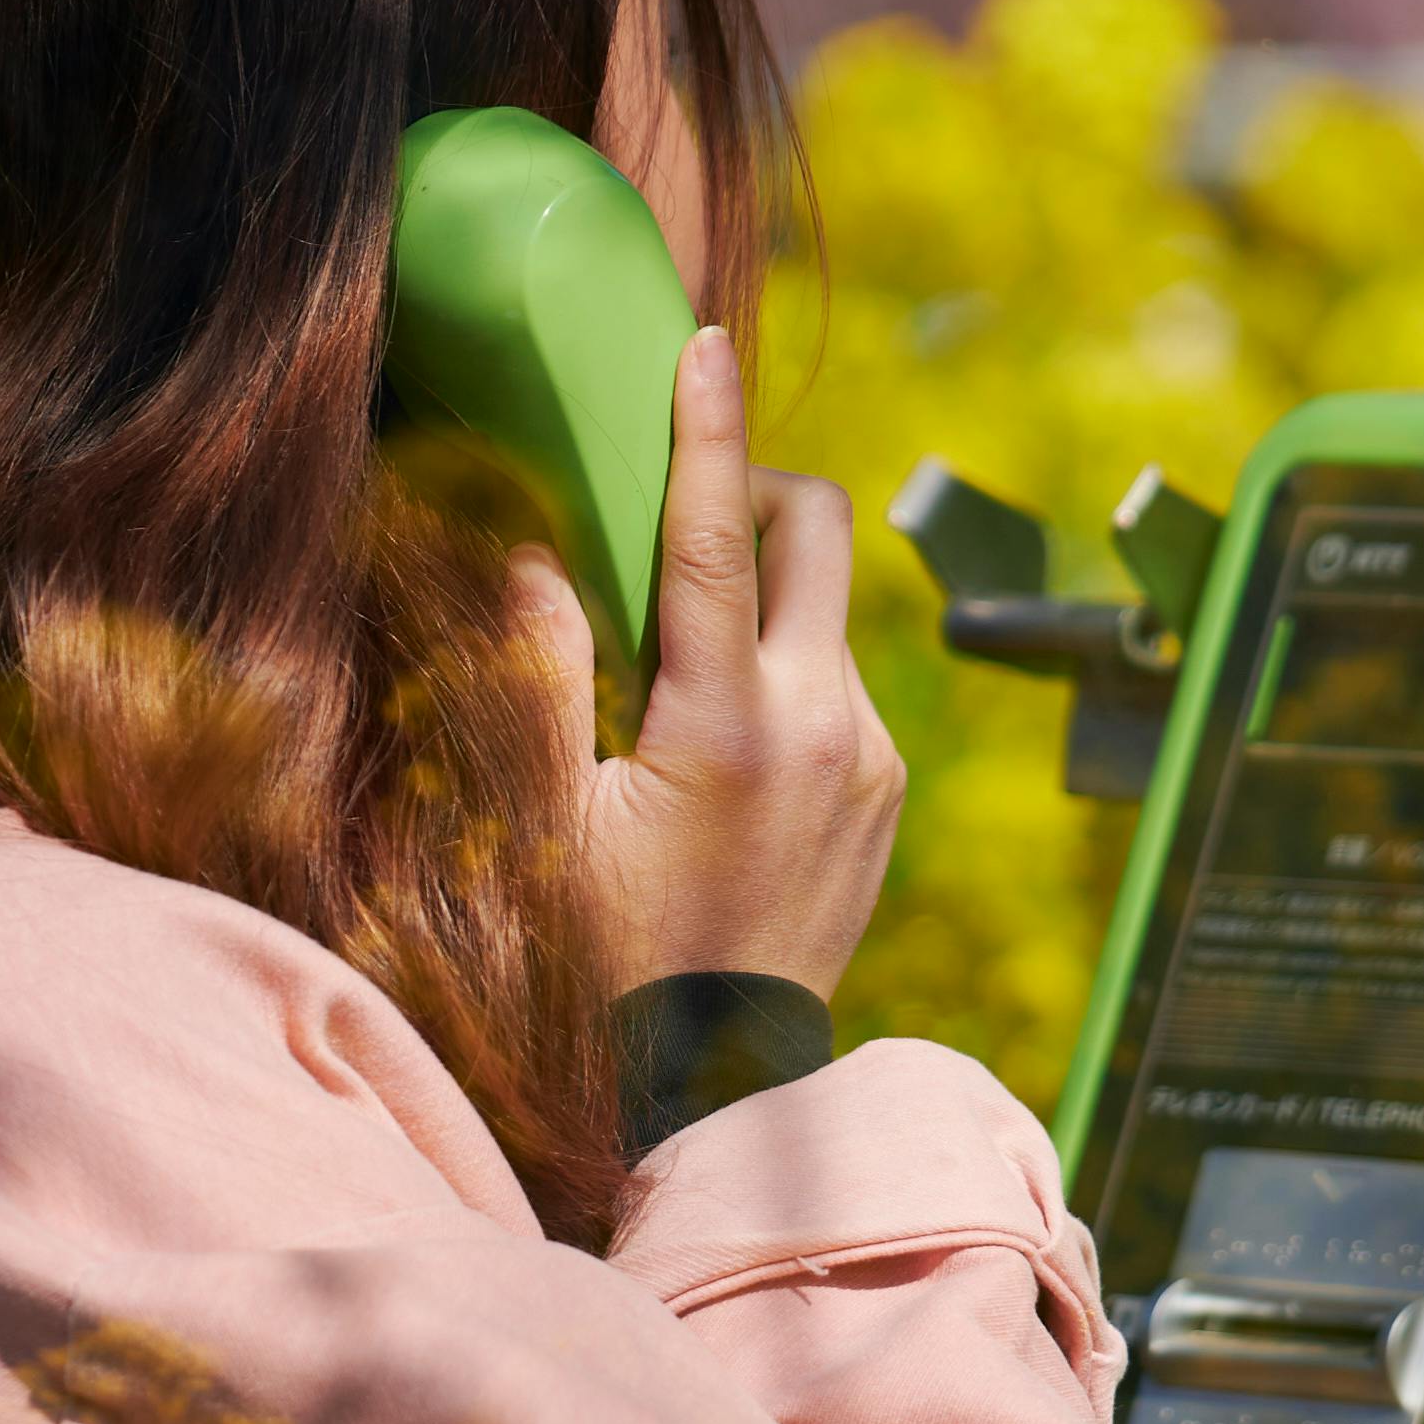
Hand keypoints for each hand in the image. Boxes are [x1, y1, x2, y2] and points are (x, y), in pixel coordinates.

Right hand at [526, 324, 903, 1000]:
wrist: (710, 1078)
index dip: (708, 428)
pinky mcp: (889, 789)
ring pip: (826, 609)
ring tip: (680, 678)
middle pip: (819, 528)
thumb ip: (538, 675)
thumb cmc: (603, 957)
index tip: (704, 345)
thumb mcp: (545, 820)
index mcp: (730, 725)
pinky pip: (840, 681)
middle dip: (757, 492)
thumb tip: (534, 555)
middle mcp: (827, 726)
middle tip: (682, 527)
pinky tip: (723, 748)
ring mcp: (873, 758)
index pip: (721, 536)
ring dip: (761, 601)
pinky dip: (784, 673)